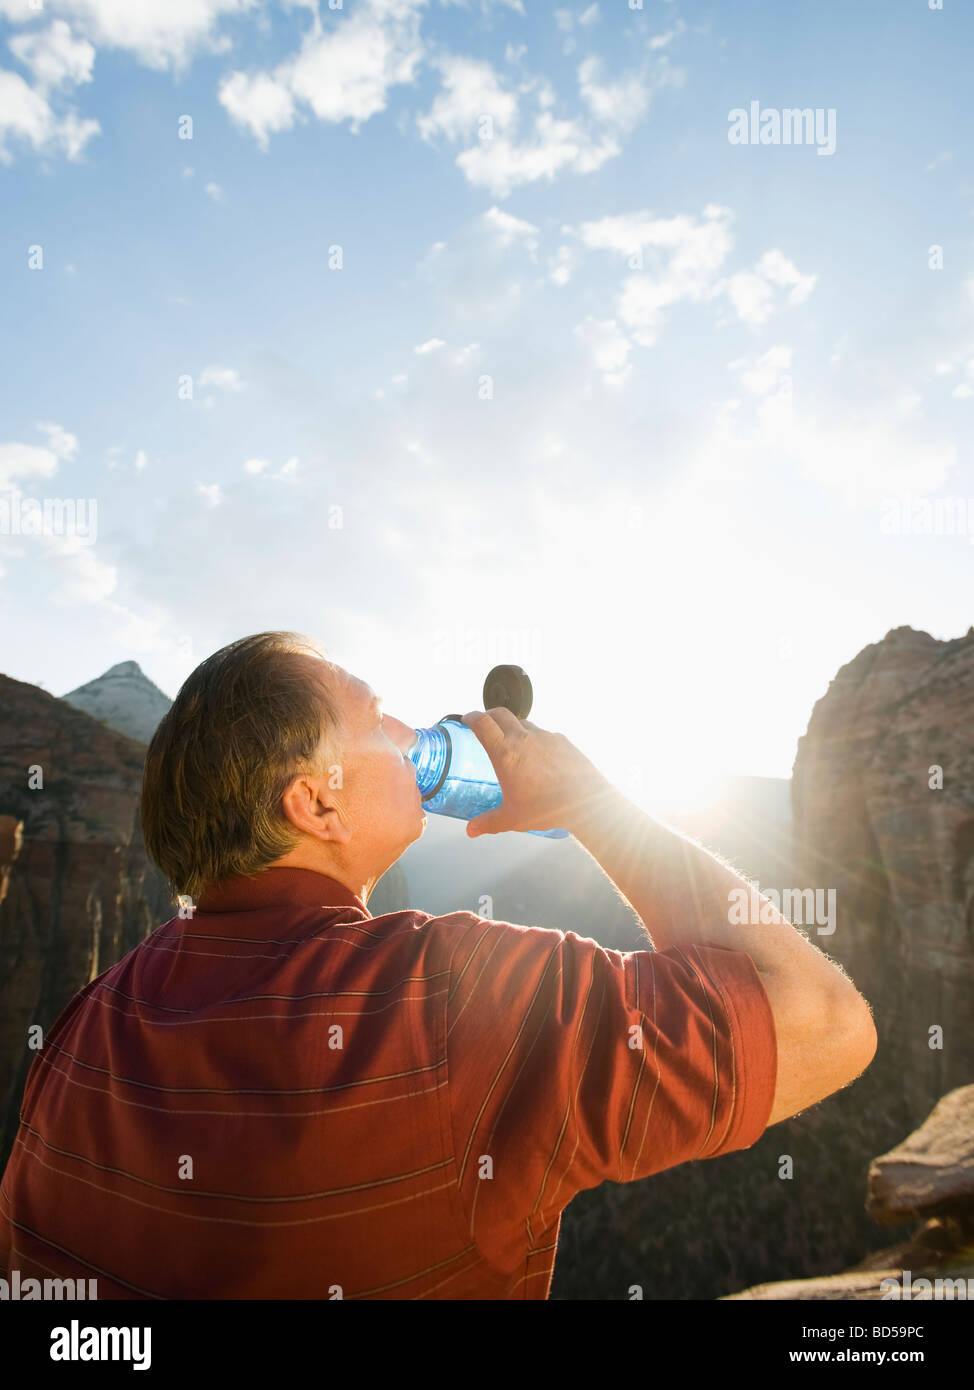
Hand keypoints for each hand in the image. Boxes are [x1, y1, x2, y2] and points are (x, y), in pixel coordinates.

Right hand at [460, 708, 610, 836]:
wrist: (587, 802)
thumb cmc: (547, 809)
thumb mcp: (511, 818)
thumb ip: (488, 822)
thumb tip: (471, 830)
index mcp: (506, 753)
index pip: (482, 723)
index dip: (471, 717)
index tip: (467, 719)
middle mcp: (524, 738)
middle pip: (500, 713)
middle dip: (488, 715)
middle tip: (484, 724)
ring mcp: (546, 736)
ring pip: (524, 722)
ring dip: (513, 727)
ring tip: (512, 744)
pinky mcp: (563, 740)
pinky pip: (544, 734)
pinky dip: (536, 739)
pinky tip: (539, 756)